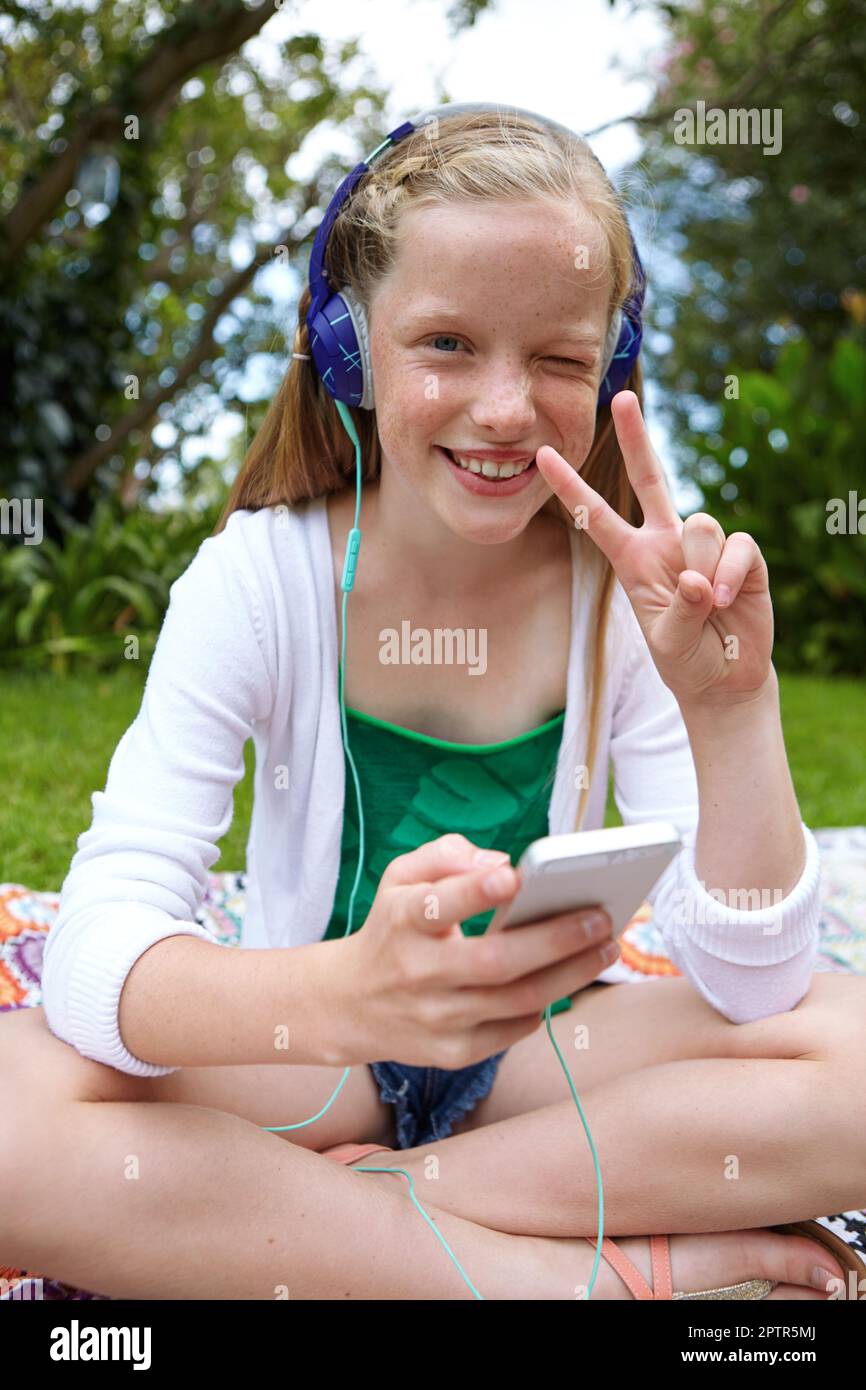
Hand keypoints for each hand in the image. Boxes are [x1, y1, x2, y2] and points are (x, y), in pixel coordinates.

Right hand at [337, 833, 614, 1068]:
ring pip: (517, 1001)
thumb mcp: (400, 877)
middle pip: (496, 962)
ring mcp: (437, 1018)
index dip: (475, 891)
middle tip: (602, 916)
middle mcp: (418, 973)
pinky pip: (514, 1030)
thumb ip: (445, 856)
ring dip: (571, 974)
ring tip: (607, 946)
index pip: (438, 906)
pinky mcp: (453, 1052)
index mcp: (403, 921)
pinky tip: (572, 978)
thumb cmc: (393, 928)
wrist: (349, 1005)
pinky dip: (547, 1004)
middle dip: (556, 939)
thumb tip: (501, 863)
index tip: (515, 875)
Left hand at [535, 391, 774, 708]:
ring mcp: (704, 544)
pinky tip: (726, 601)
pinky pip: (736, 546)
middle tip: (621, 397)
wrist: (728, 676)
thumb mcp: (669, 642)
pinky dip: (729, 574)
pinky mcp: (740, 553)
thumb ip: (678, 611)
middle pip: (651, 478)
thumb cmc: (686, 659)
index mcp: (633, 559)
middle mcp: (665, 542)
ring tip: (708, 607)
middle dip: (636, 437)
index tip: (543, 455)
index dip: (571, 487)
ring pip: (701, 525)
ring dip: (704, 568)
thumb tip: (699, 577)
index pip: (597, 516)